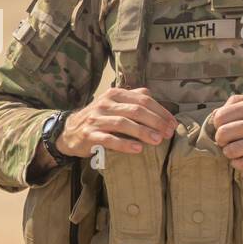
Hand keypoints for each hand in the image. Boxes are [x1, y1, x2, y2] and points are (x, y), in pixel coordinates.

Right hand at [58, 87, 177, 157]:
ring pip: (123, 123)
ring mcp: (95, 119)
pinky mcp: (89, 135)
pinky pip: (109, 139)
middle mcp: (105, 104)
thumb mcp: (113, 104)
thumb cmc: (99, 118)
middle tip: (168, 133)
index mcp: (114, 94)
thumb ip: (132, 99)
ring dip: (142, 132)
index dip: (160, 111)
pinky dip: (124, 144)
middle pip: (135, 110)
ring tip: (157, 141)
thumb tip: (153, 98)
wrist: (70, 131)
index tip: (172, 124)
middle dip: (155, 121)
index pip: (142, 99)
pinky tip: (137, 149)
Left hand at [210, 93, 242, 169]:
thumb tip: (219, 111)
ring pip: (231, 151)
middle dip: (222, 140)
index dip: (218, 125)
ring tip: (235, 152)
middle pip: (222, 134)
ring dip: (230, 153)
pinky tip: (242, 161)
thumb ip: (242, 101)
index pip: (220, 117)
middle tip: (228, 142)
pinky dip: (238, 164)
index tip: (225, 128)